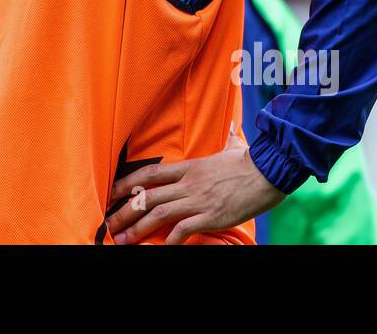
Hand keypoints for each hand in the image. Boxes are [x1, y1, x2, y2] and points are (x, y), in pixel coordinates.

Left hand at [104, 123, 286, 243]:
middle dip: (123, 211)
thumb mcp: (232, 147)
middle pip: (146, 196)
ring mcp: (198, 200)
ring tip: (122, 240)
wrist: (269, 171)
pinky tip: (161, 248)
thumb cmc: (251, 161)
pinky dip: (170, 240)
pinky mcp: (211, 216)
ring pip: (159, 213)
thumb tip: (231, 127)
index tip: (111, 193)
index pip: (149, 174)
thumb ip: (226, 139)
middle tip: (107, 224)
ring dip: (137, 228)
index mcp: (189, 167)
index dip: (127, 183)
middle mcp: (188, 183)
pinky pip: (183, 229)